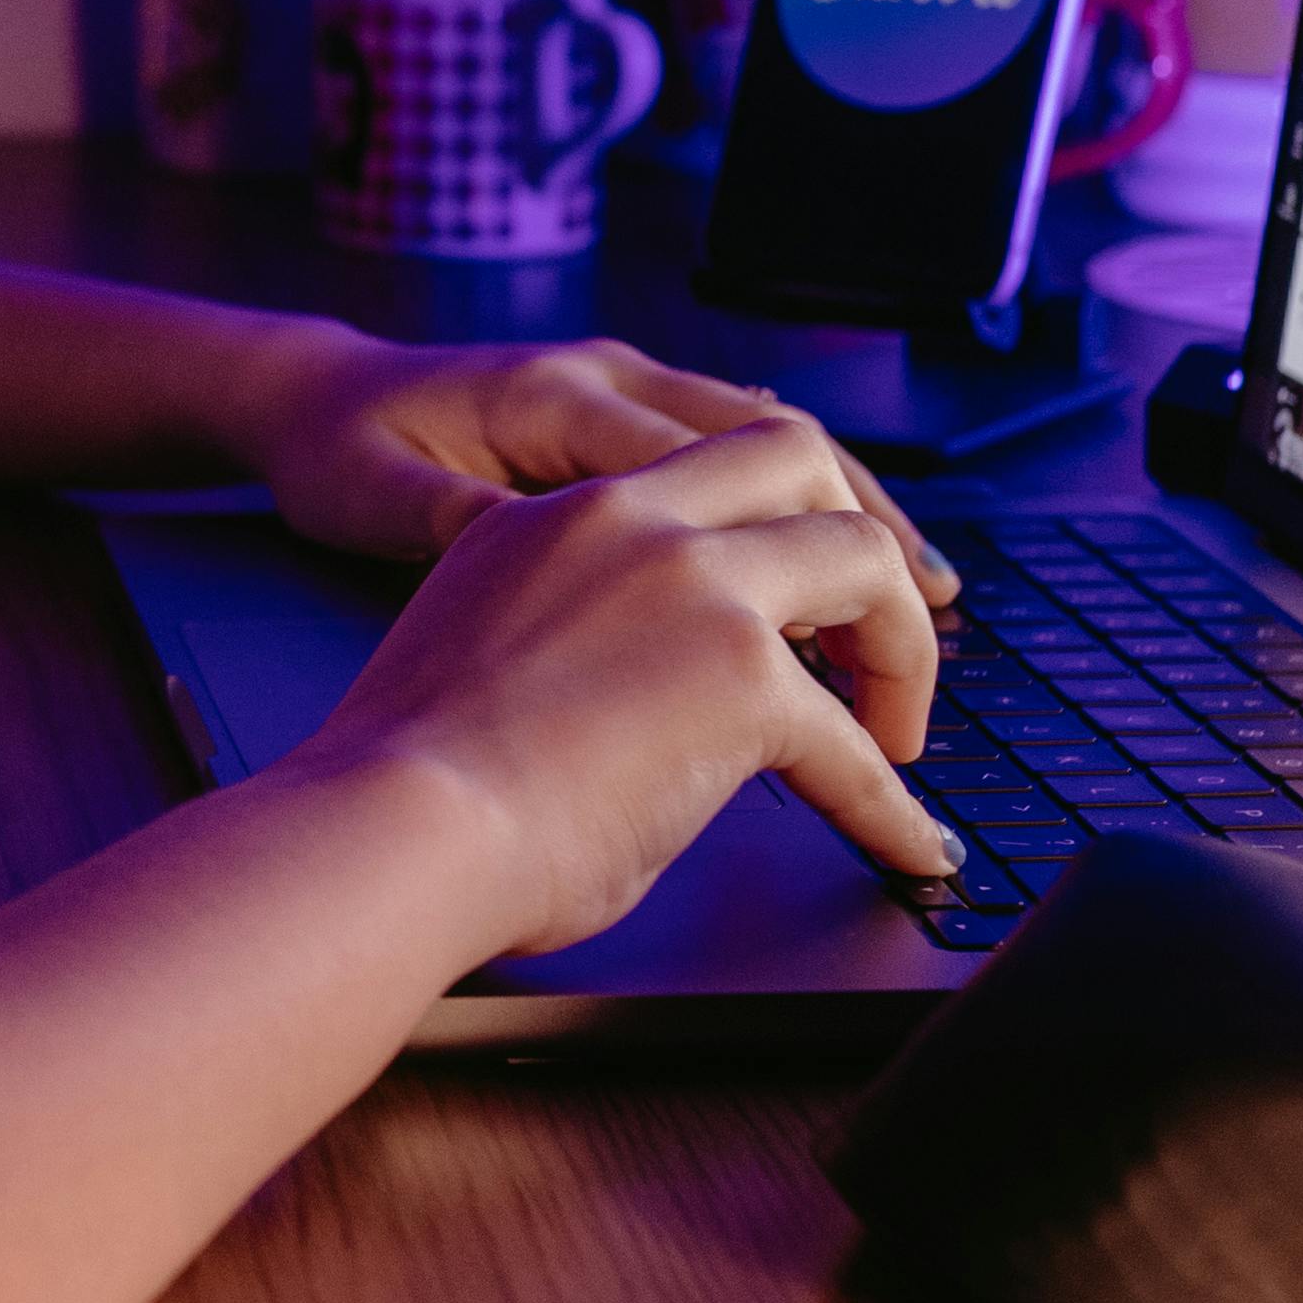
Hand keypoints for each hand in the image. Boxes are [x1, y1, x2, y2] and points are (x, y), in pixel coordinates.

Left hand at [229, 328, 961, 605]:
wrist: (307, 398)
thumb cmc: (336, 456)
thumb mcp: (375, 499)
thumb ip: (461, 520)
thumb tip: (536, 555)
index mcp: (556, 398)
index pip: (721, 472)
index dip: (798, 566)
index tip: (845, 666)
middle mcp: (605, 375)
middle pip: (780, 442)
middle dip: (865, 535)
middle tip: (920, 641)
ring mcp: (619, 383)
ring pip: (775, 440)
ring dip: (852, 517)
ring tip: (927, 603)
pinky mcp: (619, 410)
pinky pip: (737, 448)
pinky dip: (801, 505)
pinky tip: (837, 568)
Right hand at [283, 415, 959, 950]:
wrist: (392, 824)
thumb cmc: (410, 777)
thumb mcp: (495, 646)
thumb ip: (581, 635)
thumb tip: (646, 708)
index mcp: (559, 515)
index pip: (699, 478)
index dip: (767, 528)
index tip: (797, 601)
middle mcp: (632, 521)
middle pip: (798, 456)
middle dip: (855, 543)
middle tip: (868, 645)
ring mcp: (694, 584)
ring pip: (863, 556)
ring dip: (902, 647)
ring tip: (898, 732)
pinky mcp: (741, 674)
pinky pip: (857, 743)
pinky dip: (893, 805)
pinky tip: (910, 847)